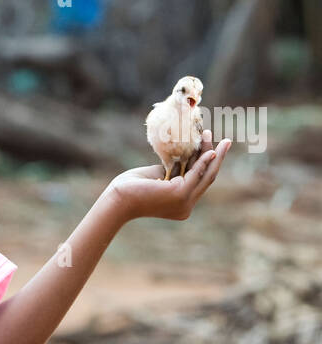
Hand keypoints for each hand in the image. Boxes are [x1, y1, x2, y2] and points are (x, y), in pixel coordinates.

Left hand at [105, 131, 230, 222]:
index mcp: (181, 204)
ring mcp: (184, 202)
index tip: (214, 148)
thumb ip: (174, 170)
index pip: (200, 182)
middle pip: (207, 178)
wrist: (118, 199)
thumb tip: (186, 156)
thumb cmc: (132, 188)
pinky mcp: (180, 194)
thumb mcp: (158, 176)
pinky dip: (203, 160)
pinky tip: (210, 149)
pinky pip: (196, 173)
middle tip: (226, 141)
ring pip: (205, 175)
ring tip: (211, 136)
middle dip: (217, 158)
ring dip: (211, 154)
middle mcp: (186, 207)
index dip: (209, 164)